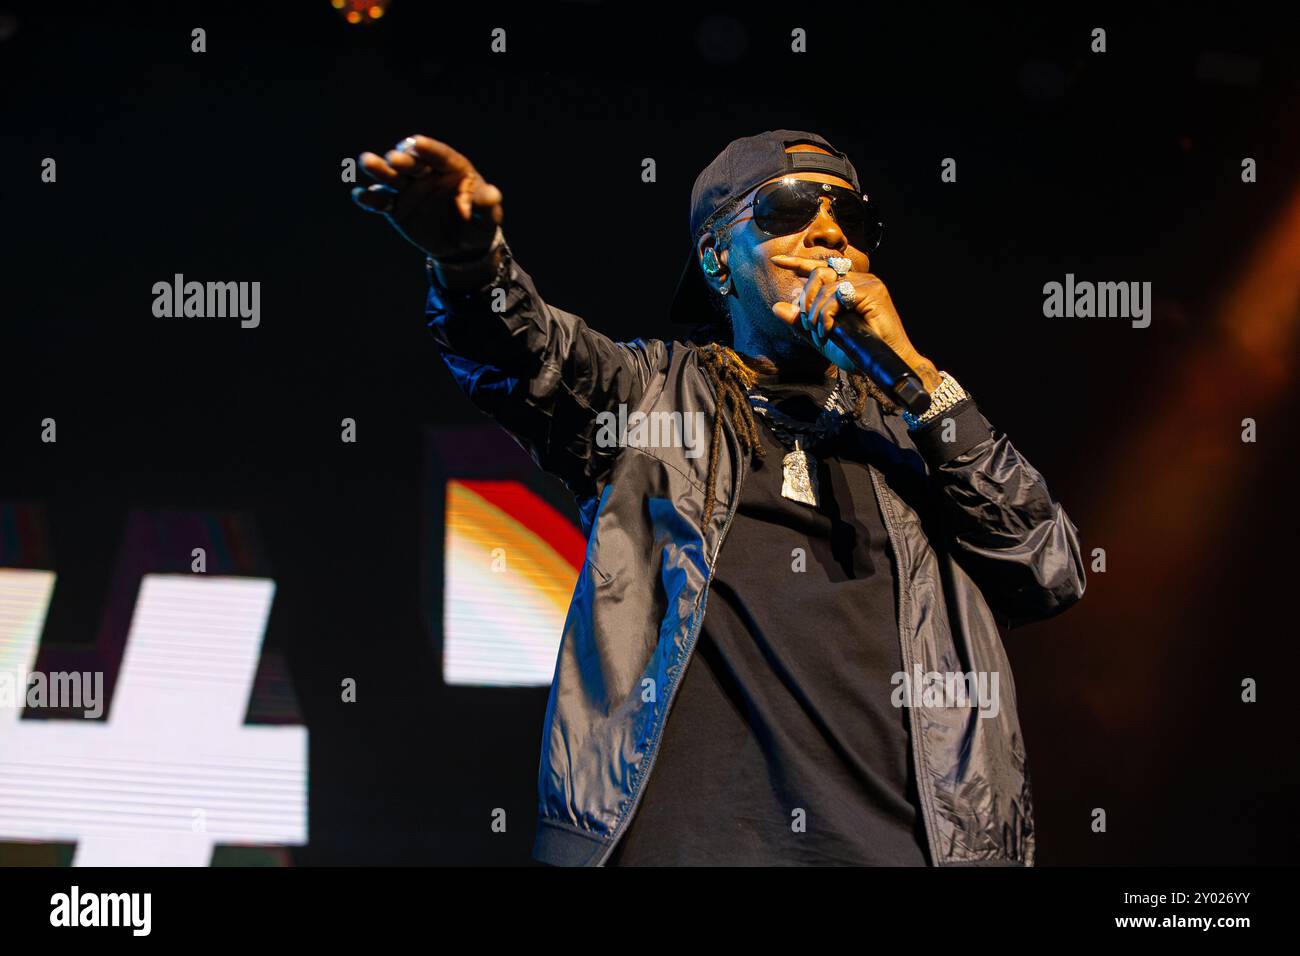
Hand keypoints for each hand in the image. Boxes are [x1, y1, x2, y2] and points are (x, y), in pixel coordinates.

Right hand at [351, 135, 502, 259]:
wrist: (463, 247)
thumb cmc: (479, 223)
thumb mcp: (488, 216)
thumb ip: (487, 204)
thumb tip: (493, 195)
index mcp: (452, 168)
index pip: (440, 155)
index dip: (429, 150)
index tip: (416, 143)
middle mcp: (427, 174)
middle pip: (412, 162)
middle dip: (403, 160)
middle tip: (393, 159)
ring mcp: (409, 189)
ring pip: (392, 177)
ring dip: (379, 170)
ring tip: (367, 162)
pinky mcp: (396, 207)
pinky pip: (381, 202)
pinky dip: (370, 198)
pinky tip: (360, 195)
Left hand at [769, 255, 941, 389]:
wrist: (883, 364)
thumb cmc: (857, 353)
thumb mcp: (823, 338)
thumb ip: (801, 323)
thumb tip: (777, 307)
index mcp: (848, 286)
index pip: (820, 268)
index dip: (797, 263)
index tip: (776, 261)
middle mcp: (858, 280)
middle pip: (819, 272)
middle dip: (806, 299)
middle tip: (810, 326)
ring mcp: (867, 283)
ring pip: (826, 285)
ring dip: (816, 313)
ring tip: (820, 333)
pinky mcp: (872, 291)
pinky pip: (837, 295)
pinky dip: (826, 314)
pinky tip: (827, 329)